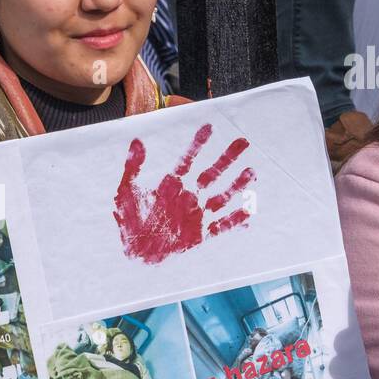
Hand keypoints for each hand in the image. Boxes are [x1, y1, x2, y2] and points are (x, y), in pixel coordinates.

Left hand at [113, 124, 254, 263]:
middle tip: (243, 141)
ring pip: (222, 196)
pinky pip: (222, 226)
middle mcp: (188, 196)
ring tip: (252, 171)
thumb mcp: (126, 192)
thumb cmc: (129, 222)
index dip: (199, 144)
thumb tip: (137, 141)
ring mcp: (196, 214)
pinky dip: (236, 220)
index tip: (209, 126)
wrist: (135, 252)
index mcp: (172, 185)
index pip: (189, 159)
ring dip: (237, 185)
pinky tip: (249, 211)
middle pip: (213, 173)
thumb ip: (132, 168)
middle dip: (228, 158)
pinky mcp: (201, 234)